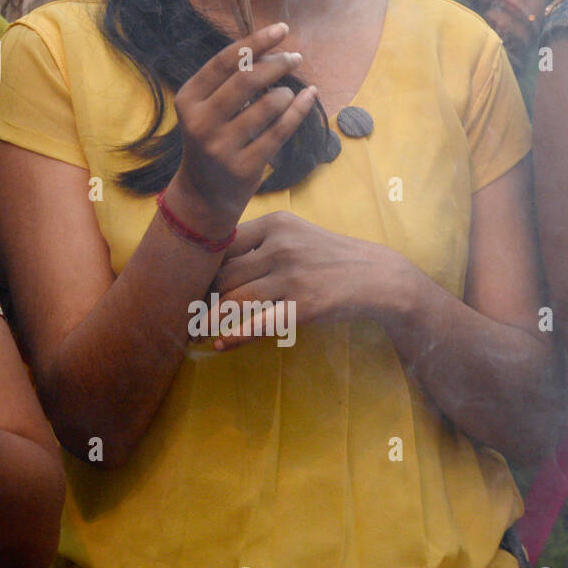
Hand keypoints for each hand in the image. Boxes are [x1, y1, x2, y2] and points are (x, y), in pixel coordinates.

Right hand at [167, 22, 318, 234]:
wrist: (203, 192)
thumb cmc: (211, 138)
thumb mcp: (206, 108)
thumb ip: (228, 81)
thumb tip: (269, 47)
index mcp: (188, 99)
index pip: (224, 61)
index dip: (256, 42)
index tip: (282, 29)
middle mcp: (200, 122)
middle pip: (246, 80)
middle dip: (277, 63)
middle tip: (295, 58)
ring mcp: (221, 147)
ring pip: (268, 106)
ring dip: (287, 93)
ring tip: (289, 92)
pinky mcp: (243, 167)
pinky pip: (281, 131)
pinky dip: (300, 110)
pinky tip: (309, 97)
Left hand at [207, 211, 409, 348]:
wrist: (376, 275)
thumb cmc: (326, 255)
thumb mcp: (294, 234)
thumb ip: (257, 241)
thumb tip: (210, 259)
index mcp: (274, 224)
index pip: (223, 243)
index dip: (203, 265)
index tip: (191, 280)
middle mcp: (280, 247)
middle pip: (224, 274)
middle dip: (205, 295)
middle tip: (192, 308)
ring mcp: (291, 278)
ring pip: (234, 300)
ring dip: (211, 318)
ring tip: (196, 328)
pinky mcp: (302, 307)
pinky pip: (257, 324)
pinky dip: (233, 337)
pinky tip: (219, 344)